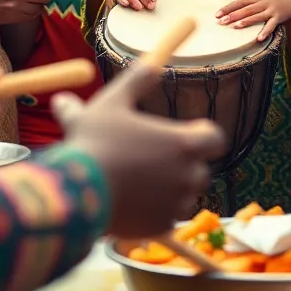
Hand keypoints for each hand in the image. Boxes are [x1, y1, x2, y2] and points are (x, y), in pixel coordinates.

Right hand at [52, 64, 226, 237]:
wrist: (74, 193)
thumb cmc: (95, 143)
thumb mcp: (112, 102)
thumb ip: (135, 81)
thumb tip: (149, 62)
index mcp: (183, 143)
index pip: (215, 139)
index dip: (203, 136)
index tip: (186, 134)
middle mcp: (188, 175)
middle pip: (200, 169)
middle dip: (182, 166)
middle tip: (154, 162)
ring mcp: (176, 204)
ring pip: (183, 196)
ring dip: (169, 190)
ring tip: (138, 183)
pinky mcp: (161, 227)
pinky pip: (166, 218)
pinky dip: (154, 213)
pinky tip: (131, 204)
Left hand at [216, 0, 290, 41]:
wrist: (290, 3)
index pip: (240, 0)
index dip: (228, 7)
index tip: (217, 14)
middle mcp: (263, 1)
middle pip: (247, 9)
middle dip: (234, 15)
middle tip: (222, 22)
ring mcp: (270, 10)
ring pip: (257, 16)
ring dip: (247, 22)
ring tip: (236, 27)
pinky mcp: (277, 18)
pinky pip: (271, 26)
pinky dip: (266, 32)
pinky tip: (259, 39)